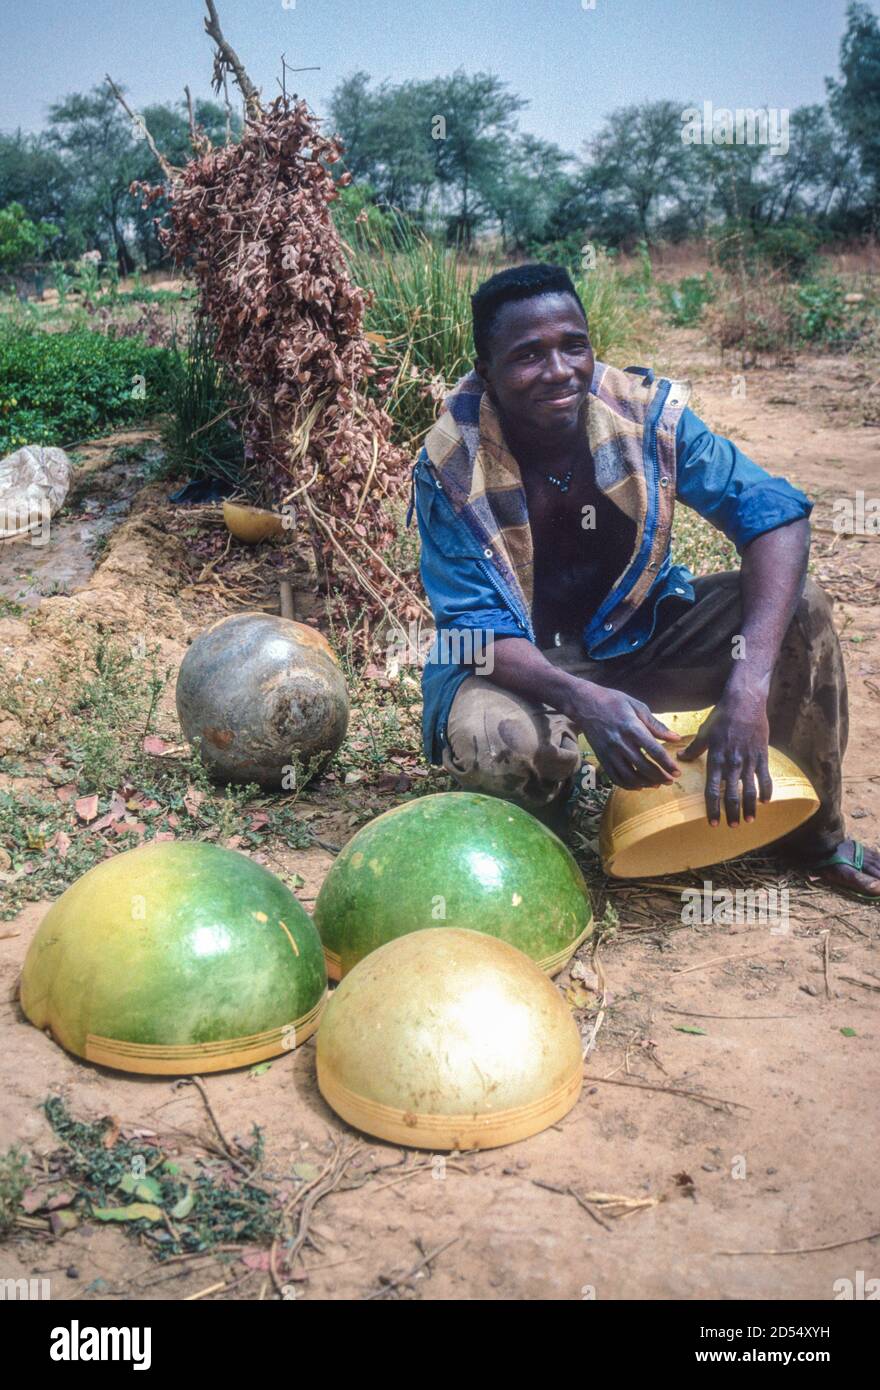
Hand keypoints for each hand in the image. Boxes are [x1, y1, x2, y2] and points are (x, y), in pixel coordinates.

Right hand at [571, 683, 682, 789]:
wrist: (584, 704)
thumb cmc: (613, 701)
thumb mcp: (637, 706)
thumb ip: (656, 725)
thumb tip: (675, 738)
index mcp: (632, 727)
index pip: (654, 751)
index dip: (667, 764)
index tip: (677, 771)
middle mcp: (620, 742)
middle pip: (644, 766)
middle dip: (660, 776)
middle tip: (670, 780)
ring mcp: (609, 752)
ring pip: (629, 776)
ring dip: (646, 783)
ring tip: (657, 784)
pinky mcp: (601, 757)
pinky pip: (615, 777)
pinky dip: (628, 785)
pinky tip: (638, 785)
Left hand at [679, 693, 772, 825]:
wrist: (745, 702)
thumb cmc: (722, 716)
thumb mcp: (704, 732)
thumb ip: (694, 748)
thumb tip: (680, 758)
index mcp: (715, 758)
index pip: (712, 789)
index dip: (712, 808)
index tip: (713, 822)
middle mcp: (732, 762)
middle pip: (731, 794)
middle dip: (732, 813)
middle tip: (732, 826)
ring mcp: (748, 760)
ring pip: (749, 790)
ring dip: (749, 807)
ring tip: (749, 820)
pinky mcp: (762, 755)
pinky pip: (765, 777)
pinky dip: (766, 791)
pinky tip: (766, 802)